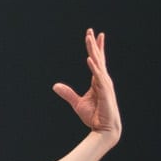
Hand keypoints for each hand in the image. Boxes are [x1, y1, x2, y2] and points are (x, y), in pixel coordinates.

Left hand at [53, 28, 121, 142]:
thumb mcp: (77, 103)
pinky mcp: (105, 92)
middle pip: (98, 58)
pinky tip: (90, 58)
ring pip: (98, 64)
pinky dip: (94, 68)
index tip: (94, 35)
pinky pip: (99, 77)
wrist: (104, 130)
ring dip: (94, 51)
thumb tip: (55, 86)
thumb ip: (67, 93)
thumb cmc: (94, 117)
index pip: (97, 61)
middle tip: (90, 30)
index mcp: (98, 81)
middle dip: (94, 44)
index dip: (96, 48)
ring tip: (89, 38)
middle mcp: (103, 80)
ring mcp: (105, 85)